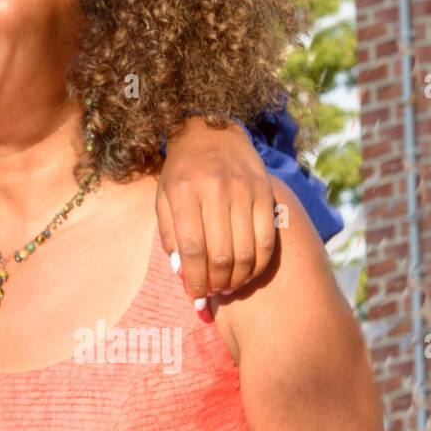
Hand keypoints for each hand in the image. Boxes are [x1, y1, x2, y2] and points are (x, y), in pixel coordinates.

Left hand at [157, 116, 278, 307]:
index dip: (194, 279)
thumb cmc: (182, 173)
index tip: (194, 295)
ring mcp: (244, 191)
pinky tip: (249, 273)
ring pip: (246, 250)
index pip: (192, 249)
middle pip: (221, 254)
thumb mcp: (164, 198)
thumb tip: (182, 272)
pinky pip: (267, 238)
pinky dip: (259, 263)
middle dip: (216, 282)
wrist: (212, 134)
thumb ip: (169, 235)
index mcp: (183, 192)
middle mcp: (215, 190)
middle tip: (212, 292)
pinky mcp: (265, 192)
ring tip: (229, 286)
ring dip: (238, 278)